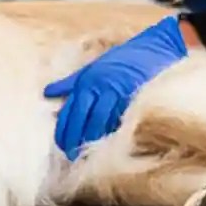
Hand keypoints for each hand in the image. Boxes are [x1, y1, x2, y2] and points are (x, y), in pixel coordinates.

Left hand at [43, 15, 188, 159]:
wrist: (159, 48)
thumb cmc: (124, 58)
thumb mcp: (93, 67)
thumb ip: (71, 82)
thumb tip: (47, 93)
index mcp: (88, 81)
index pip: (71, 111)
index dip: (65, 131)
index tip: (62, 146)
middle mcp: (101, 87)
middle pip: (85, 121)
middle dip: (77, 141)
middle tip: (73, 157)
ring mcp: (120, 93)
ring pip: (102, 124)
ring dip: (94, 141)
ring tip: (88, 157)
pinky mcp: (138, 99)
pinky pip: (123, 121)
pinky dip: (115, 134)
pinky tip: (110, 145)